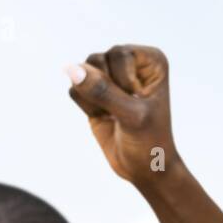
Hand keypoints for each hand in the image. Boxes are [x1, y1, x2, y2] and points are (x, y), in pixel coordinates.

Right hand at [66, 45, 177, 188]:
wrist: (144, 168)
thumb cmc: (149, 141)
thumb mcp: (132, 115)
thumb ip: (103, 91)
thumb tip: (71, 69)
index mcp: (150, 60)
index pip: (119, 54)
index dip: (123, 83)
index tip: (139, 102)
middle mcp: (130, 62)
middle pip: (97, 60)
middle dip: (106, 90)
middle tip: (124, 110)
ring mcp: (110, 76)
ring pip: (81, 71)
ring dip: (94, 99)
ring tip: (114, 114)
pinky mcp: (94, 92)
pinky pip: (75, 90)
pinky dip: (86, 107)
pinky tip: (104, 118)